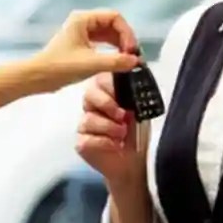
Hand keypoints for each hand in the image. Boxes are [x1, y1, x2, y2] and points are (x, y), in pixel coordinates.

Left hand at [34, 9, 140, 88]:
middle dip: (124, 38)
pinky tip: (117, 60)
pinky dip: (111, 49)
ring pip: (108, 33)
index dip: (126, 32)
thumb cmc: (61, 67)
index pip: (114, 17)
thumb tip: (136, 61)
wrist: (37, 77)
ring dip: (119, 44)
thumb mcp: (90, 64)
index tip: (131, 50)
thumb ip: (115, 61)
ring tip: (127, 59)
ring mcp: (82, 31)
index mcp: (83, 19)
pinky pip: (102, 41)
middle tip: (131, 56)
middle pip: (112, 23)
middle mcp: (83, 21)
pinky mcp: (81, 43)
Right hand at [75, 72, 144, 189]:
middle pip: (89, 95)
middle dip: (107, 104)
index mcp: (107, 96)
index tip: (121, 94)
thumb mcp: (141, 109)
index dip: (109, 85)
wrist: (134, 163)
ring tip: (122, 135)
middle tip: (122, 116)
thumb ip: (137, 87)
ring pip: (89, 118)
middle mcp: (93, 108)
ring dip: (110, 127)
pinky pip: (87, 138)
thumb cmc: (137, 134)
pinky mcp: (81, 142)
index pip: (100, 80)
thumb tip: (140, 59)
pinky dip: (105, 142)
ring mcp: (85, 125)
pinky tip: (115, 145)